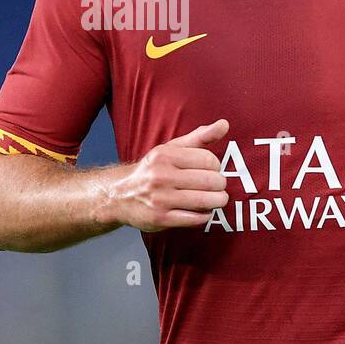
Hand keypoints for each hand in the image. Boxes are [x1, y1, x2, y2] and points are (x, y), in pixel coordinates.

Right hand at [102, 120, 229, 232]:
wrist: (119, 195)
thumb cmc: (152, 170)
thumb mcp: (171, 149)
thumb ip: (200, 137)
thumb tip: (225, 124)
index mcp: (165, 155)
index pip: (209, 160)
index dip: (216, 166)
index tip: (213, 170)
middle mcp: (161, 176)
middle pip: (210, 181)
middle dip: (220, 185)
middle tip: (218, 187)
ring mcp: (160, 199)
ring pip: (206, 201)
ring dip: (217, 201)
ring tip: (217, 199)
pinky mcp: (161, 219)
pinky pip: (195, 219)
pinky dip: (205, 215)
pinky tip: (203, 211)